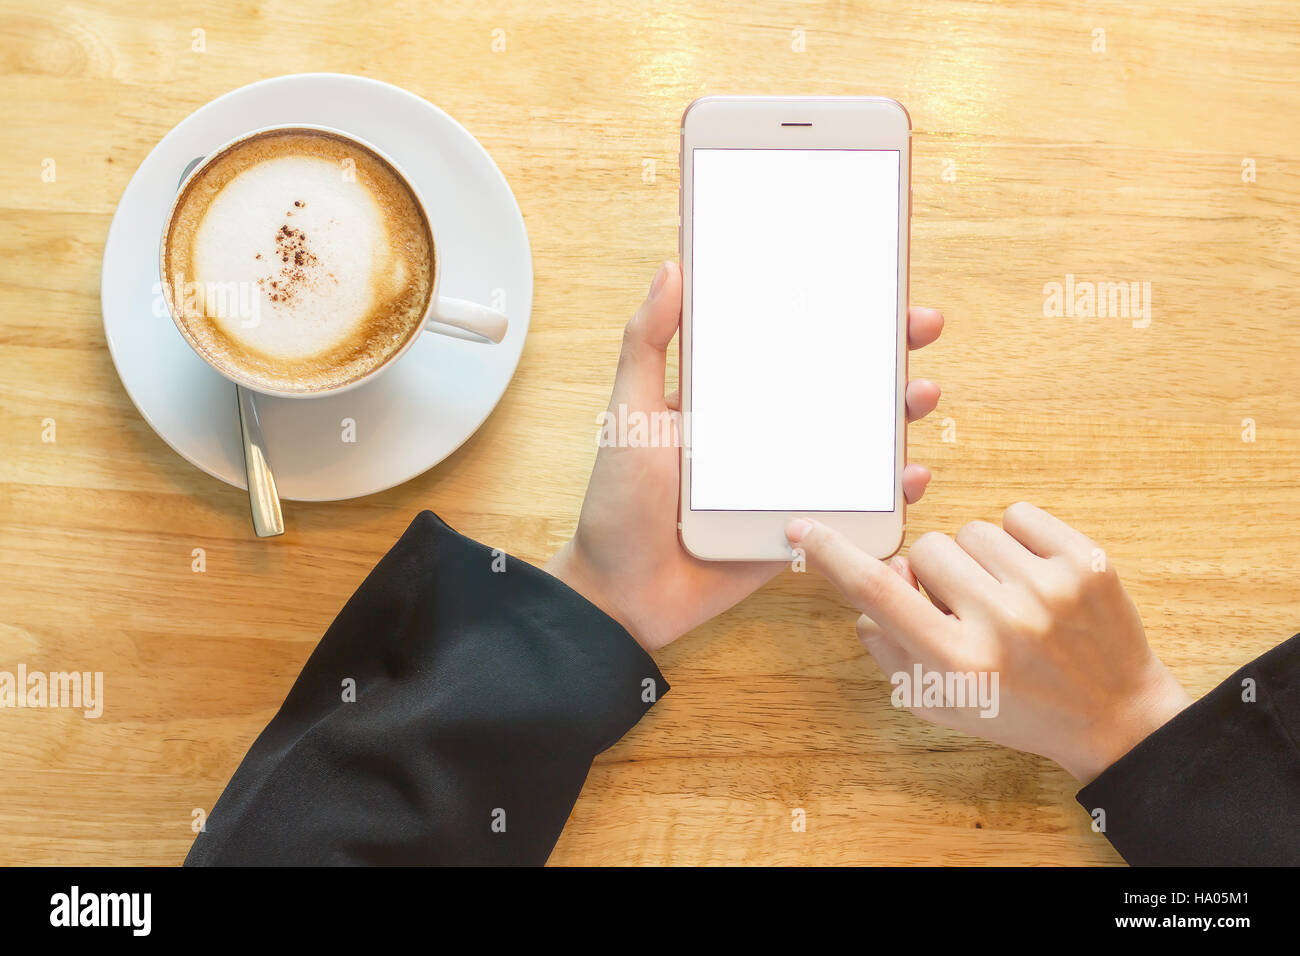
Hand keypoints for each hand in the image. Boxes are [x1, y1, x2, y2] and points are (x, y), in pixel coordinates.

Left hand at [546, 260, 944, 652]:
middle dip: (887, 354)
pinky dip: (891, 493)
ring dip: (899, 416)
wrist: (622, 594)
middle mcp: (765, 435)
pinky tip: (910, 476)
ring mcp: (788, 482)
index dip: (835, 315)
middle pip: (839, 386)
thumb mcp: (629, 412)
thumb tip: (672, 268)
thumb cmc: (618, 503)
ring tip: (921, 395)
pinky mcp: (802, 529)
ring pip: (859, 442)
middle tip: (921, 326)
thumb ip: (647, 343)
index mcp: (730, 399)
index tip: (874, 282)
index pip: (792, 344)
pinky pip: (856, 507)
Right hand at [787, 503, 1192, 783]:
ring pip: (971, 530)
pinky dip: (1016, 539)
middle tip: (963, 606)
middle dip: (934, 571)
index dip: (832, 556)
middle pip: (927, 548)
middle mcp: (1003, 623)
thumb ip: (889, 647)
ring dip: (977, 559)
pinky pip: (1017, 514)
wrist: (1115, 716)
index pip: (878, 593)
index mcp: (958, 662)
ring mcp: (1049, 589)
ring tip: (1005, 598)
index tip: (803, 529)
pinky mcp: (1087, 562)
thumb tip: (873, 585)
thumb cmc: (1017, 710)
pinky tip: (1031, 577)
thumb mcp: (938, 701)